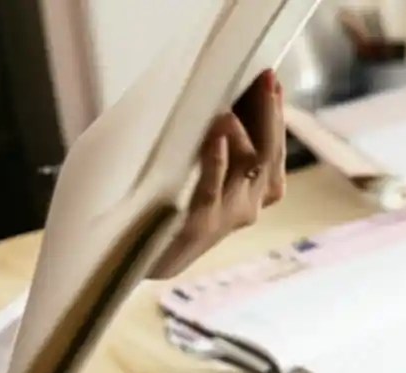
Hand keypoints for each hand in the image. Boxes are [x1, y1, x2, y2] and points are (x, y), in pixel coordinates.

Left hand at [148, 69, 286, 278]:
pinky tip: (215, 135)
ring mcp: (225, 219)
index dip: (276, 116)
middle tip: (264, 79)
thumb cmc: (160, 205)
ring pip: (248, 169)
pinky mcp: (195, 227)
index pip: (274, 150)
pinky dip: (215, 160)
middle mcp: (247, 208)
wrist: (128, 260)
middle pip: (268, 156)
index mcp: (253, 195)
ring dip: (244, 131)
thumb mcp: (193, 173)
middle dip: (269, 114)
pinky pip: (210, 189)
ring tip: (231, 103)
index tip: (270, 80)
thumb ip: (212, 145)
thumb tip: (216, 96)